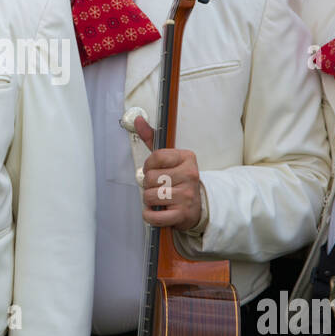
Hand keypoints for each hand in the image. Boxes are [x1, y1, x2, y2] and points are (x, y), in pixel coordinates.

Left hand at [134, 117, 201, 231]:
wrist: (197, 206)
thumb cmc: (179, 180)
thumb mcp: (169, 158)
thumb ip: (152, 139)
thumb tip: (137, 120)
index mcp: (187, 158)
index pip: (156, 157)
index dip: (149, 166)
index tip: (154, 170)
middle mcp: (190, 175)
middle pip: (150, 178)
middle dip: (149, 185)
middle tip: (159, 187)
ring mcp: (187, 195)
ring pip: (150, 196)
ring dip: (149, 200)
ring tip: (160, 199)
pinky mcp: (182, 214)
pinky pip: (154, 216)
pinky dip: (149, 216)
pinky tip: (156, 211)